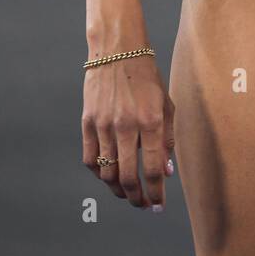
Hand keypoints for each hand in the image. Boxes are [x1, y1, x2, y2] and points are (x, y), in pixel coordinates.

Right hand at [82, 54, 175, 209]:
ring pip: (107, 173)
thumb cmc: (147, 77)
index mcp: (151, 121)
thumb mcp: (166, 103)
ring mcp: (104, 125)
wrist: (118, 50)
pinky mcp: (87, 122)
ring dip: (118, 190)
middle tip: (143, 205)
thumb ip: (167, 138)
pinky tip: (108, 176)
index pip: (153, 169)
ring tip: (127, 194)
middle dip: (137, 198)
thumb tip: (164, 171)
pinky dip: (99, 174)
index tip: (159, 205)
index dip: (156, 193)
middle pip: (128, 177)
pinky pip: (90, 159)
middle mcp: (126, 126)